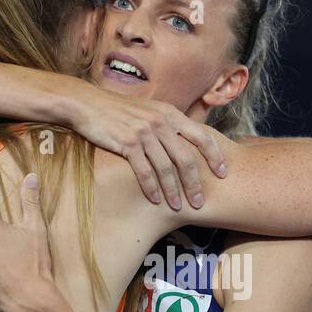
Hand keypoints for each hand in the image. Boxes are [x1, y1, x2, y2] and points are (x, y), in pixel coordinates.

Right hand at [68, 85, 225, 209]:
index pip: (202, 135)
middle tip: (200, 201)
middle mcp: (161, 121)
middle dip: (195, 182)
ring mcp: (144, 131)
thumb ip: (167, 124)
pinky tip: (155, 200)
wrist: (88, 104)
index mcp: (170, 113)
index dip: (215, 156)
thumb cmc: (119, 111)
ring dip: (174, 190)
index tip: (223, 173)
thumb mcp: (149, 111)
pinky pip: (144, 171)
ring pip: (166, 167)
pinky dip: (151, 188)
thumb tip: (184, 143)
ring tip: (178, 207)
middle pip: (186, 157)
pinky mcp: (127, 142)